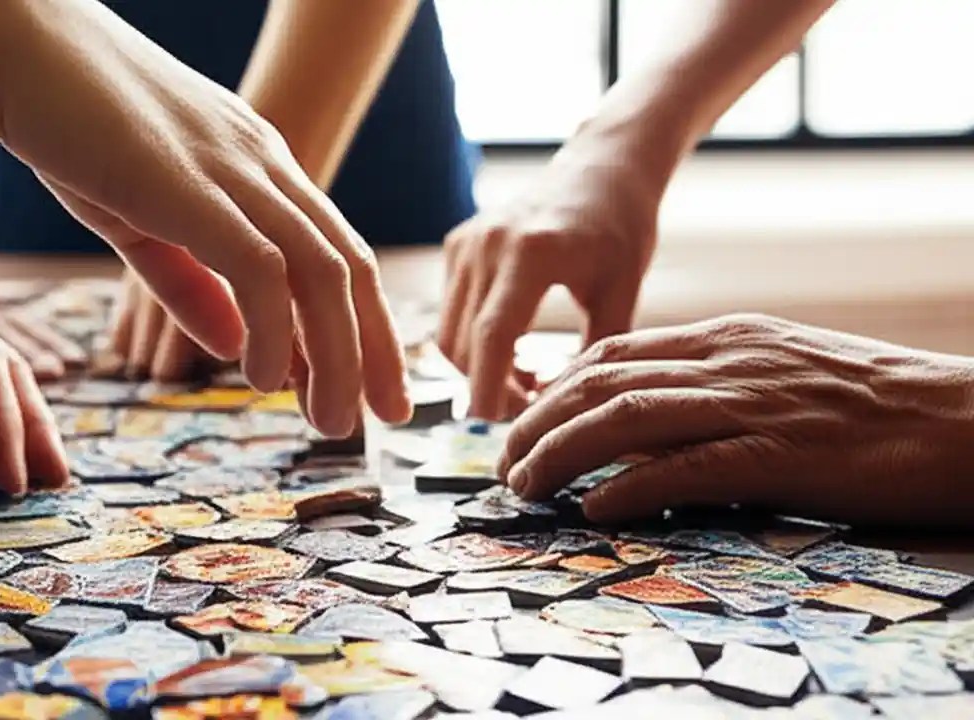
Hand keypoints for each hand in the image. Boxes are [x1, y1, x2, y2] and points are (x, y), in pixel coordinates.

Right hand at [0, 0, 410, 435]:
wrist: (12, 44)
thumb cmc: (70, 124)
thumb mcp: (140, 215)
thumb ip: (188, 279)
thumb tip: (234, 341)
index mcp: (257, 167)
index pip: (335, 252)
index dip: (360, 322)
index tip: (365, 383)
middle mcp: (263, 164)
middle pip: (350, 265)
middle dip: (374, 348)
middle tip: (385, 415)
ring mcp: (233, 169)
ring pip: (321, 272)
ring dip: (337, 355)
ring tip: (333, 419)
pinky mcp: (191, 184)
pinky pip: (261, 268)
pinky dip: (276, 330)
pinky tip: (266, 378)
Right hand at [437, 133, 662, 419]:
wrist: (601, 166)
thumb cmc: (622, 226)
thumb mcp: (622, 291)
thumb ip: (596, 349)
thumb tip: (570, 411)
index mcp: (533, 252)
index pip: (493, 333)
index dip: (488, 386)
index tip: (493, 423)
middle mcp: (488, 243)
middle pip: (463, 341)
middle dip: (487, 386)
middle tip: (529, 413)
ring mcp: (467, 242)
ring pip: (449, 332)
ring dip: (477, 367)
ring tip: (524, 384)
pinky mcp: (458, 244)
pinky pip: (450, 310)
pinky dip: (472, 341)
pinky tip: (513, 351)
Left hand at [498, 314, 973, 527]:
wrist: (965, 419)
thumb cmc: (876, 403)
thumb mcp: (782, 370)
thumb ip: (715, 383)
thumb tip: (647, 421)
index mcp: (727, 337)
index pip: (612, 353)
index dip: (553, 389)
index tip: (524, 423)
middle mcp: (727, 360)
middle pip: (598, 382)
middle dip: (535, 422)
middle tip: (504, 463)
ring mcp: (751, 403)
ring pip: (622, 417)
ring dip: (558, 453)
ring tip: (523, 486)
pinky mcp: (778, 454)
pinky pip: (681, 467)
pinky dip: (627, 486)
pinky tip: (594, 508)